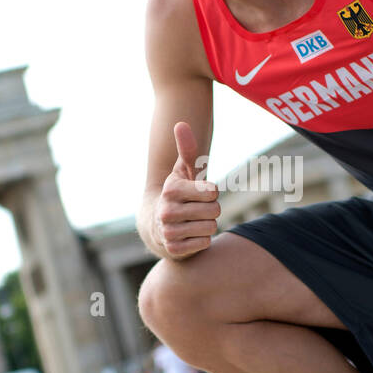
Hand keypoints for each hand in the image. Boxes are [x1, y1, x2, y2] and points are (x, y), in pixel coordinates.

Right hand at [153, 122, 220, 258]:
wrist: (158, 225)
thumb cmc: (179, 193)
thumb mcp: (184, 172)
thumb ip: (187, 150)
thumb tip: (181, 123)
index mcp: (171, 189)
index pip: (213, 191)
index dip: (211, 193)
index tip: (200, 193)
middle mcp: (166, 210)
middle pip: (214, 210)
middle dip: (211, 210)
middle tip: (197, 209)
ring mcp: (168, 231)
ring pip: (211, 227)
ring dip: (208, 225)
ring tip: (194, 222)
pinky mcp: (173, 249)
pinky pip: (205, 243)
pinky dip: (202, 240)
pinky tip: (190, 235)